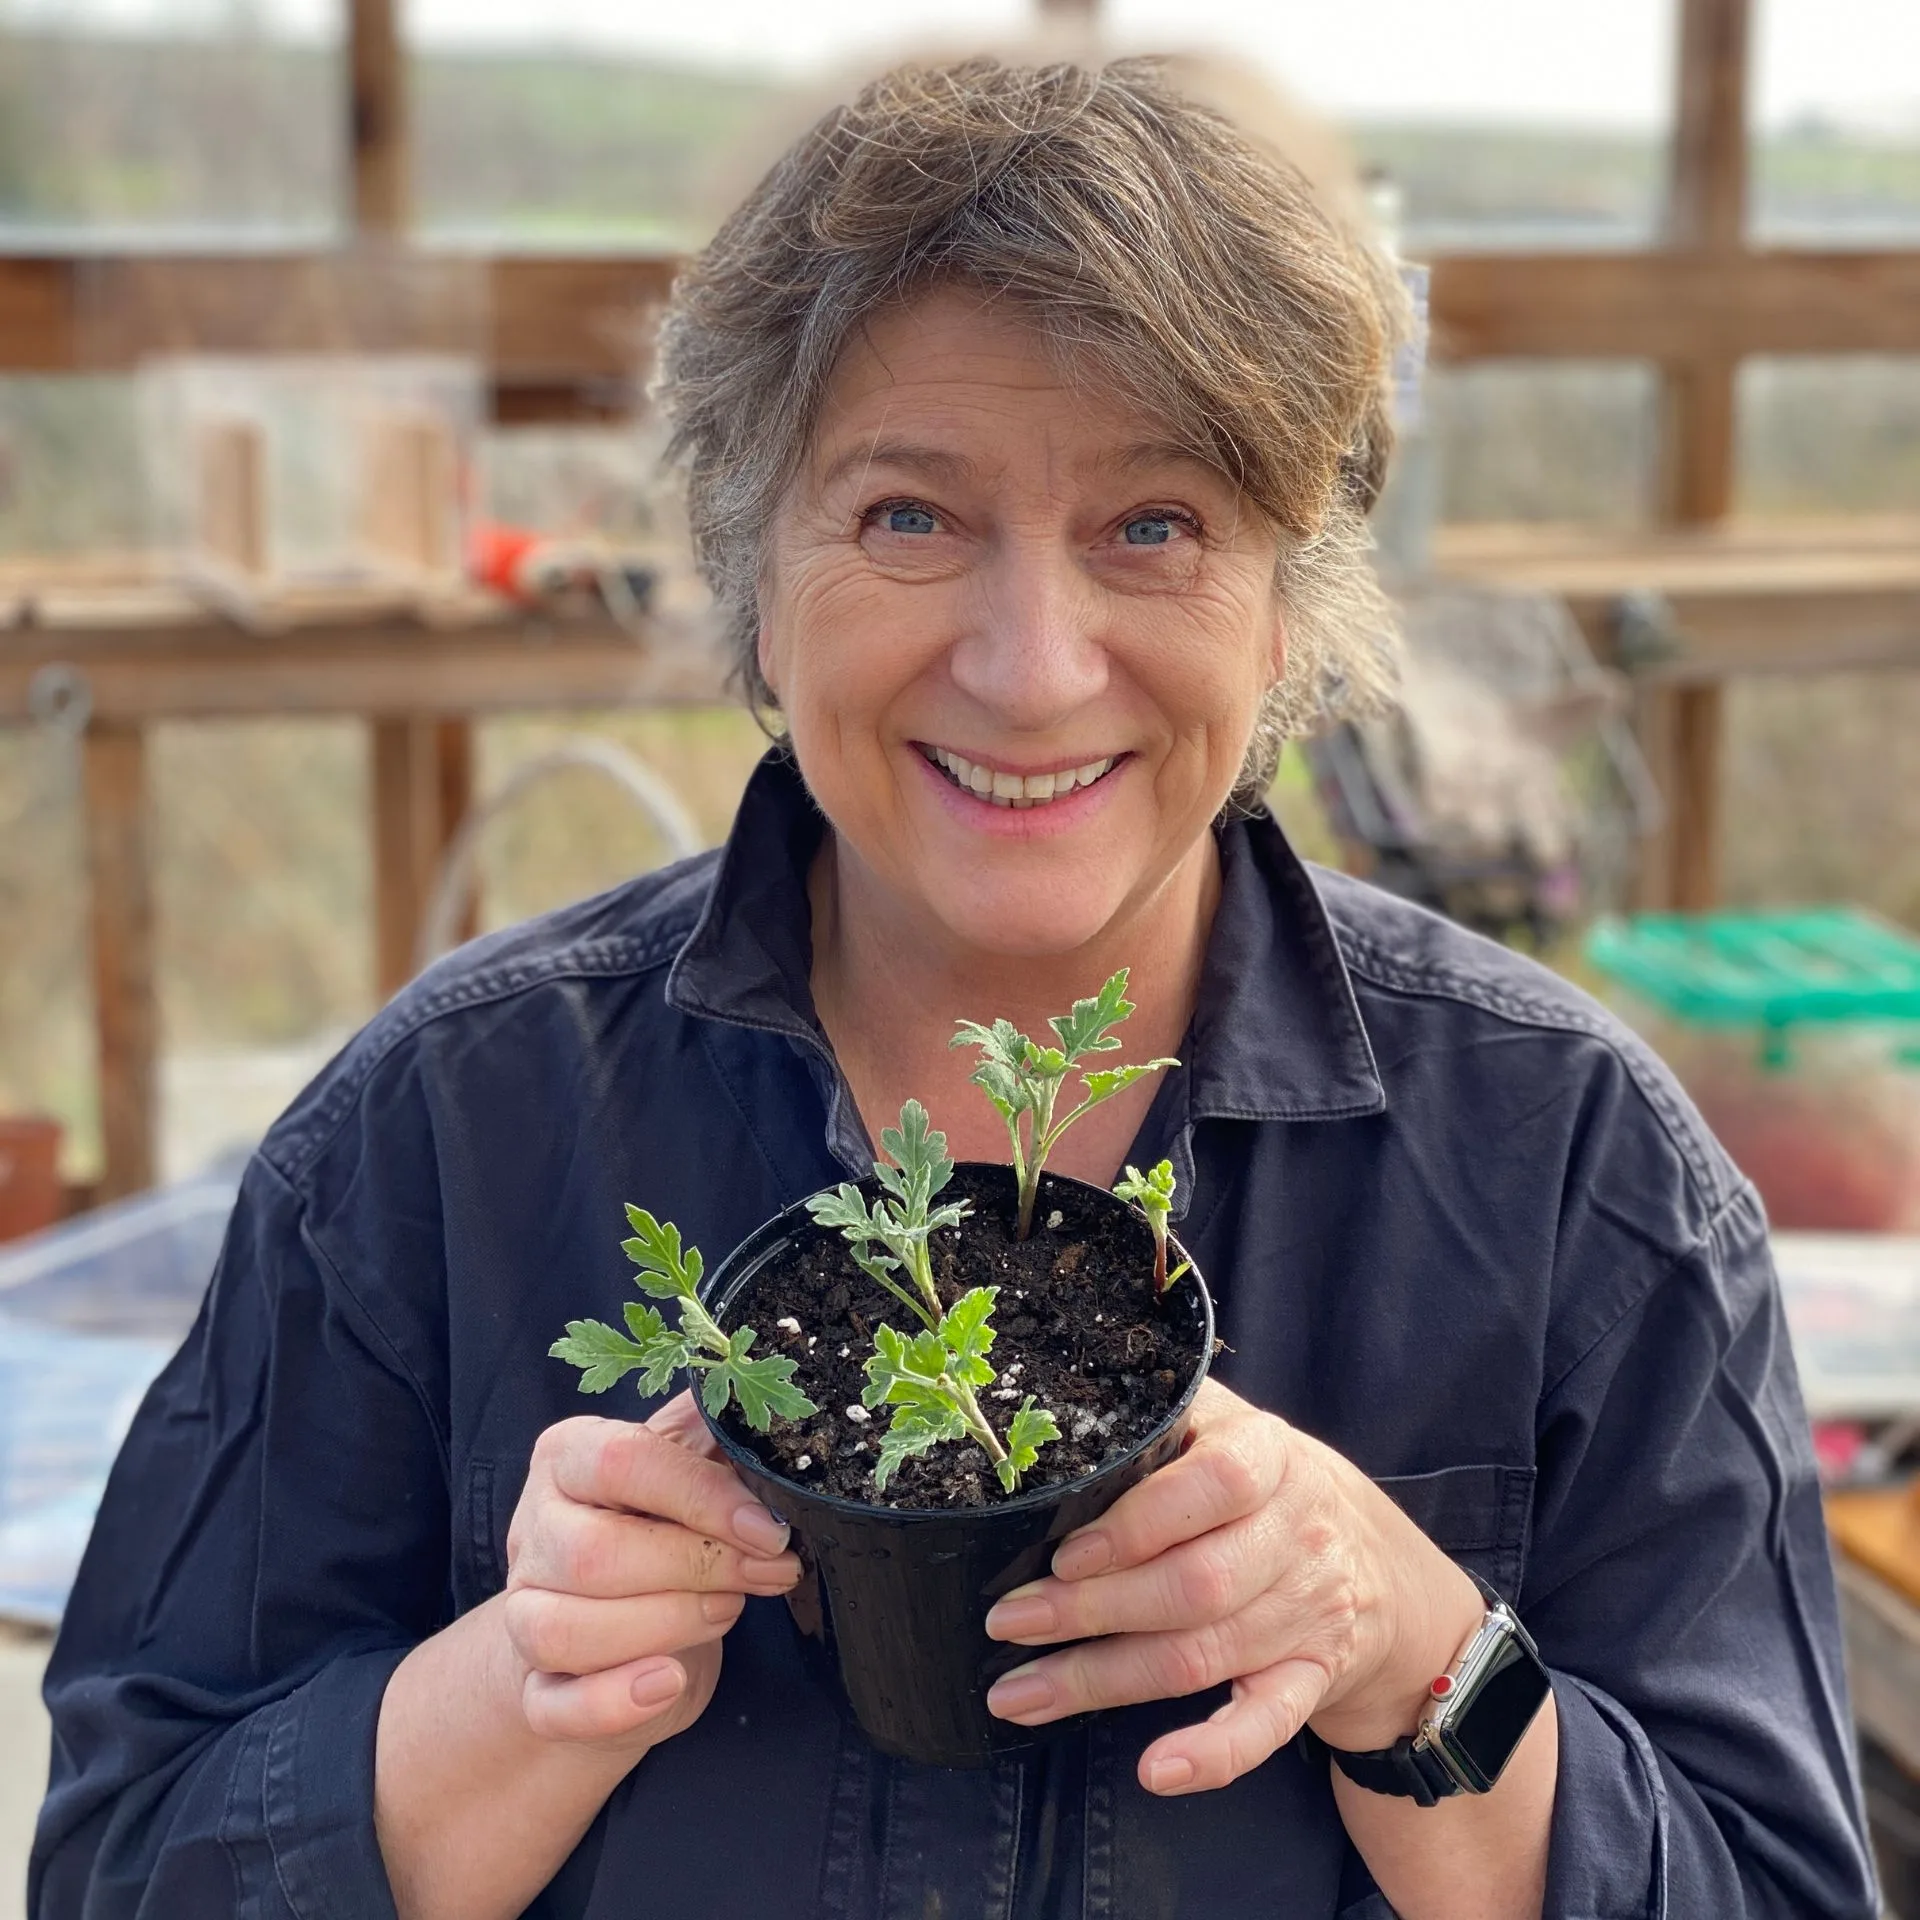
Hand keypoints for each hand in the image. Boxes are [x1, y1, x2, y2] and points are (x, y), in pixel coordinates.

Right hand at [502, 1391, 800, 1752]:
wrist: (622, 1621)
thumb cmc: (665, 1529)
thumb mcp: (689, 1471)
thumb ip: (712, 1440)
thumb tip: (759, 1407)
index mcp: (569, 1459)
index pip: (623, 1463)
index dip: (702, 1497)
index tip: (767, 1529)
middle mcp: (534, 1531)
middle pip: (593, 1555)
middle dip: (696, 1568)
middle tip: (766, 1571)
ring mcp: (523, 1614)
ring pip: (561, 1631)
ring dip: (662, 1626)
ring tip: (726, 1611)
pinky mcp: (536, 1690)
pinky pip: (553, 1707)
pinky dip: (611, 1702)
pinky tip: (667, 1681)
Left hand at [983, 1379, 1483, 1796]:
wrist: (1381, 1565)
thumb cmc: (1270, 1483)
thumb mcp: (1232, 1425)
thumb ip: (1160, 1414)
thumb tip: (1047, 1406)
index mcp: (1270, 1457)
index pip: (1214, 1485)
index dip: (1138, 1525)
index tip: (1065, 1554)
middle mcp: (1294, 1536)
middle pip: (1194, 1584)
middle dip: (1091, 1610)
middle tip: (1009, 1621)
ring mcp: (1305, 1614)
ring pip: (1202, 1655)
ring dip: (1104, 1681)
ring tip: (1018, 1692)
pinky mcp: (1309, 1679)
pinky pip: (1267, 1724)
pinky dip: (1214, 1752)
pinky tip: (1156, 1771)